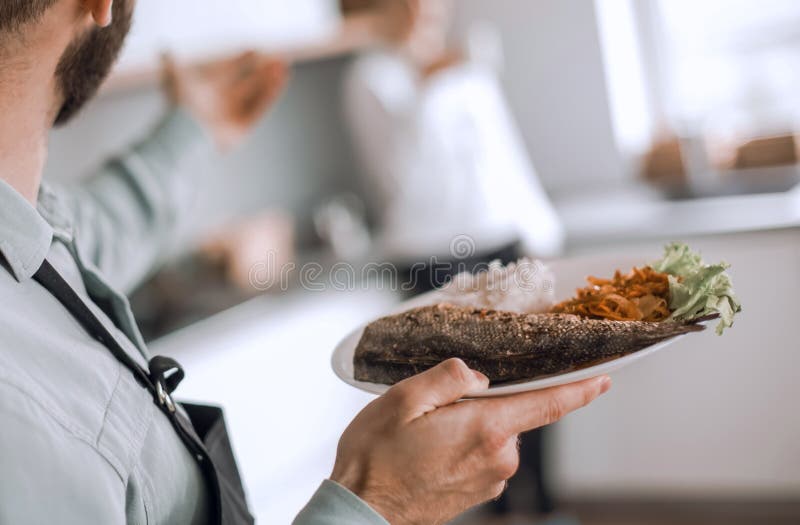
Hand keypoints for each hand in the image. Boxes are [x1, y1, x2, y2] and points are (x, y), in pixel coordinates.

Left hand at [162, 52, 287, 150]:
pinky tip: (279, 81)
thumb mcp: (175, 79)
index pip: (231, 71)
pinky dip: (270, 96)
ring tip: (282, 68)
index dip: (242, 60)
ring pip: (257, 95)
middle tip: (276, 59)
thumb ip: (171, 63)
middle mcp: (225, 103)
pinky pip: (259, 110)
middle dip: (262, 72)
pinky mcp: (242, 129)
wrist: (185, 130)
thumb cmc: (181, 105)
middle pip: (248, 84)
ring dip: (270, 82)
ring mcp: (235, 116)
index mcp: (212, 91)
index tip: (254, 49)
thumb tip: (163, 47)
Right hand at [331, 359, 610, 523]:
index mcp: (486, 430)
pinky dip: (461, 444)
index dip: (579, 390)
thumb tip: (478, 376)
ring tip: (422, 434)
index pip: (547, 405)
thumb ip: (449, 378)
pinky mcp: (477, 492)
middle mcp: (498, 458)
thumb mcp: (404, 399)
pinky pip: (480, 454)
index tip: (603, 379)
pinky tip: (428, 450)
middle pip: (509, 413)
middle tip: (432, 407)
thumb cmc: (376, 457)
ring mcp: (489, 480)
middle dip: (481, 401)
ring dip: (467, 424)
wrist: (361, 510)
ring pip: (491, 433)